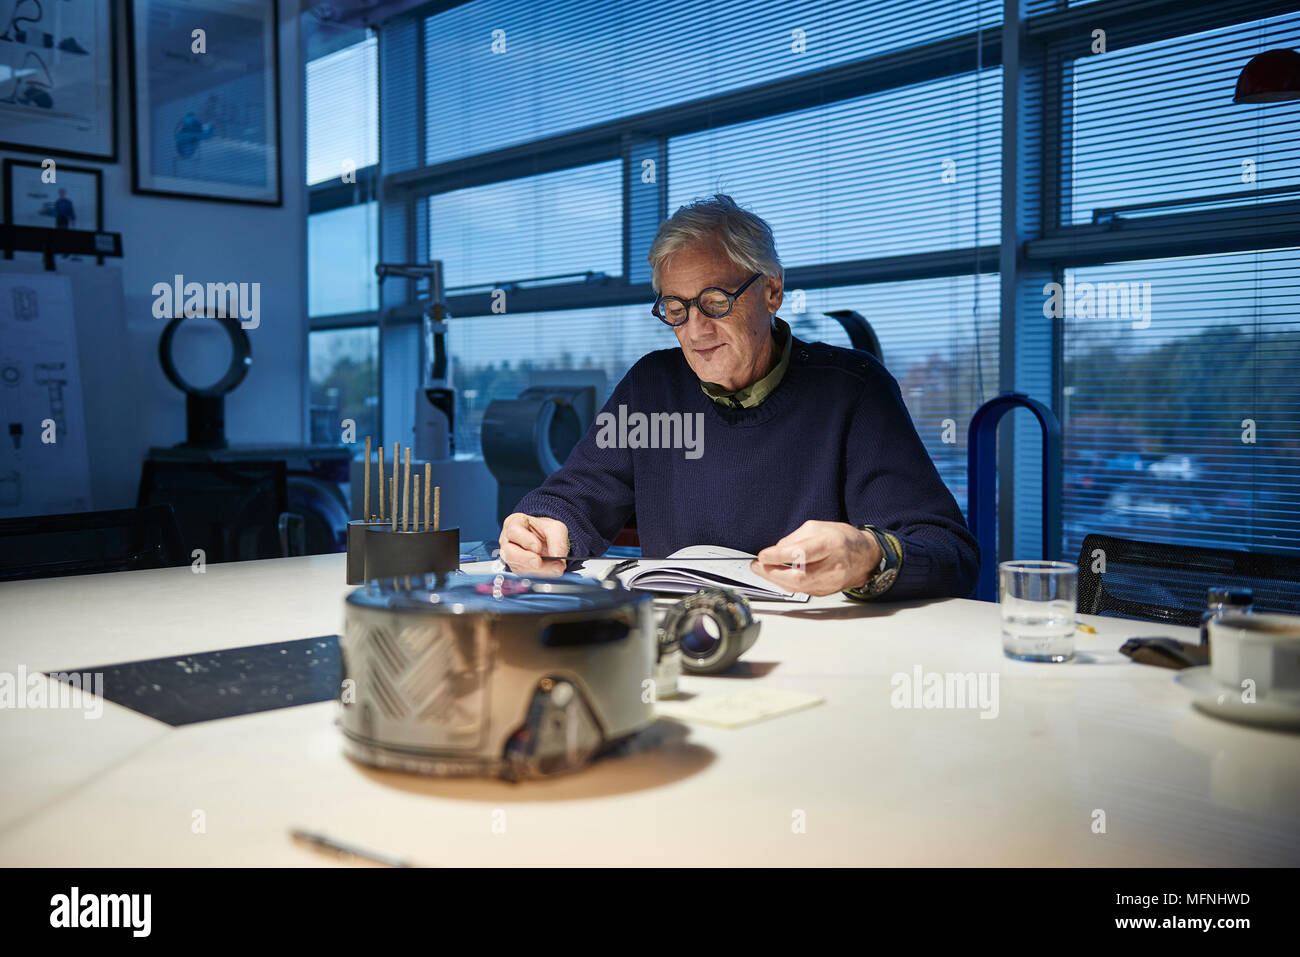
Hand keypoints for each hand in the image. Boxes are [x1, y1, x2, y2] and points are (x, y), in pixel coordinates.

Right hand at [498, 513, 569, 576]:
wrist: (546, 540)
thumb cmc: (546, 530)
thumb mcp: (556, 529)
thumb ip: (557, 541)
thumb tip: (558, 556)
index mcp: (514, 523)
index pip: (513, 531)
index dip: (524, 539)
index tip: (537, 547)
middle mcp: (508, 541)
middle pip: (509, 552)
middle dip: (524, 559)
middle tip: (538, 563)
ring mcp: (511, 556)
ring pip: (517, 566)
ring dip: (536, 570)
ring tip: (554, 568)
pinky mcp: (518, 569)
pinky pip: (525, 574)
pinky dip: (539, 575)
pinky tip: (551, 572)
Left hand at [751, 520, 882, 596]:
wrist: (865, 557)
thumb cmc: (843, 539)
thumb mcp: (818, 527)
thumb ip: (795, 538)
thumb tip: (776, 550)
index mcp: (831, 545)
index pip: (802, 553)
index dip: (780, 556)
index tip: (763, 555)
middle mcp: (833, 566)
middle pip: (798, 576)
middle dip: (772, 573)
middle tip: (757, 566)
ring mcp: (831, 582)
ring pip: (798, 587)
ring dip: (776, 580)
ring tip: (762, 570)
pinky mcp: (827, 592)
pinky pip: (801, 590)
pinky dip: (786, 584)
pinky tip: (777, 576)